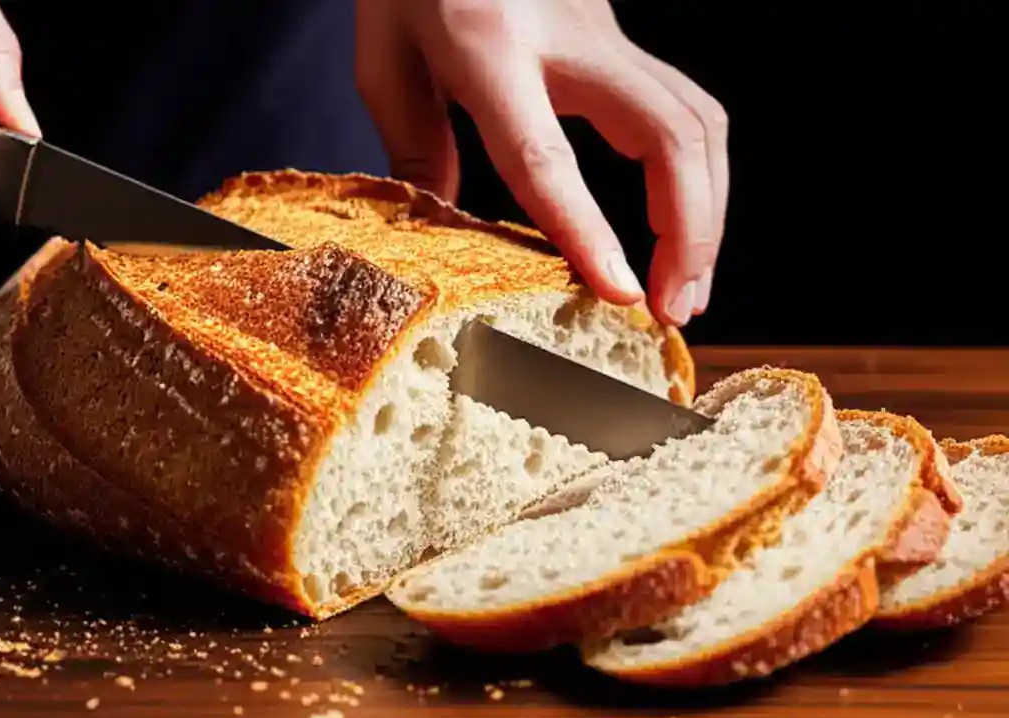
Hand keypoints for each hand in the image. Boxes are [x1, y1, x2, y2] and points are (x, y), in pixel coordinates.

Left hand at [356, 0, 727, 325]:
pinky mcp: (621, 36)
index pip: (546, 155)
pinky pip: (683, 109)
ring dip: (707, 212)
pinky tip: (679, 227)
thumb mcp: (385, 58)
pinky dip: (696, 178)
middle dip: (691, 232)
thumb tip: (449, 230)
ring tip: (685, 289)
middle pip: (670, 133)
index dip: (588, 229)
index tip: (621, 294)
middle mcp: (569, 36)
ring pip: (696, 119)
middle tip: (675, 311)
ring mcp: (607, 30)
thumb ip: (417, 144)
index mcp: (488, 47)